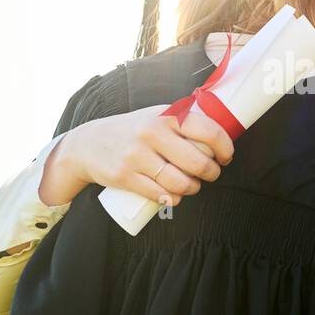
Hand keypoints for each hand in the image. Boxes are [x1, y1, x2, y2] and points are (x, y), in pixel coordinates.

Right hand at [50, 105, 234, 206]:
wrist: (88, 144)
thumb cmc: (133, 131)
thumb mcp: (156, 115)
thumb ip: (182, 121)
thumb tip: (219, 137)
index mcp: (166, 115)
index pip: (208, 131)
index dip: (225, 148)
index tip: (225, 157)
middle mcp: (152, 133)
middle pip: (198, 162)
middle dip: (211, 173)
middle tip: (211, 174)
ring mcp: (137, 156)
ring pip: (180, 183)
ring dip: (193, 189)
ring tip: (193, 186)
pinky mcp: (125, 176)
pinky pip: (161, 195)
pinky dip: (173, 200)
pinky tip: (175, 197)